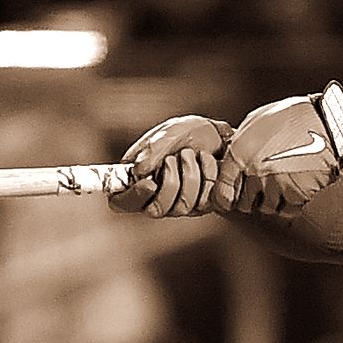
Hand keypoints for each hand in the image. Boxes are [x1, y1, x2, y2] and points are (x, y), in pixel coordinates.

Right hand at [112, 115, 233, 218]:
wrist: (219, 134)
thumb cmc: (187, 133)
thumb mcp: (169, 133)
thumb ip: (153, 150)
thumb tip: (138, 170)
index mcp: (137, 179)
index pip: (123, 202)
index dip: (133, 197)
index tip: (149, 183)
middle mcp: (156, 196)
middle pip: (156, 210)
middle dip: (169, 182)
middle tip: (173, 158)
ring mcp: (180, 203)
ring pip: (182, 207)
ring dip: (189, 175)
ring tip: (191, 153)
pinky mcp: (202, 203)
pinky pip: (204, 201)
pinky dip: (207, 175)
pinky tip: (207, 159)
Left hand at [224, 93, 341, 216]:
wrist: (327, 124)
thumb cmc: (293, 118)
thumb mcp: (257, 122)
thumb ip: (242, 143)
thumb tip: (234, 156)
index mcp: (240, 154)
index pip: (222, 192)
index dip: (227, 197)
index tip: (232, 196)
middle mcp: (254, 172)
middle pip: (244, 204)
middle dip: (251, 199)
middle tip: (260, 189)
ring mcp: (275, 185)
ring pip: (266, 208)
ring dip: (272, 201)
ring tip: (281, 186)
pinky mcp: (296, 194)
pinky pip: (288, 210)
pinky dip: (290, 204)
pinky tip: (294, 190)